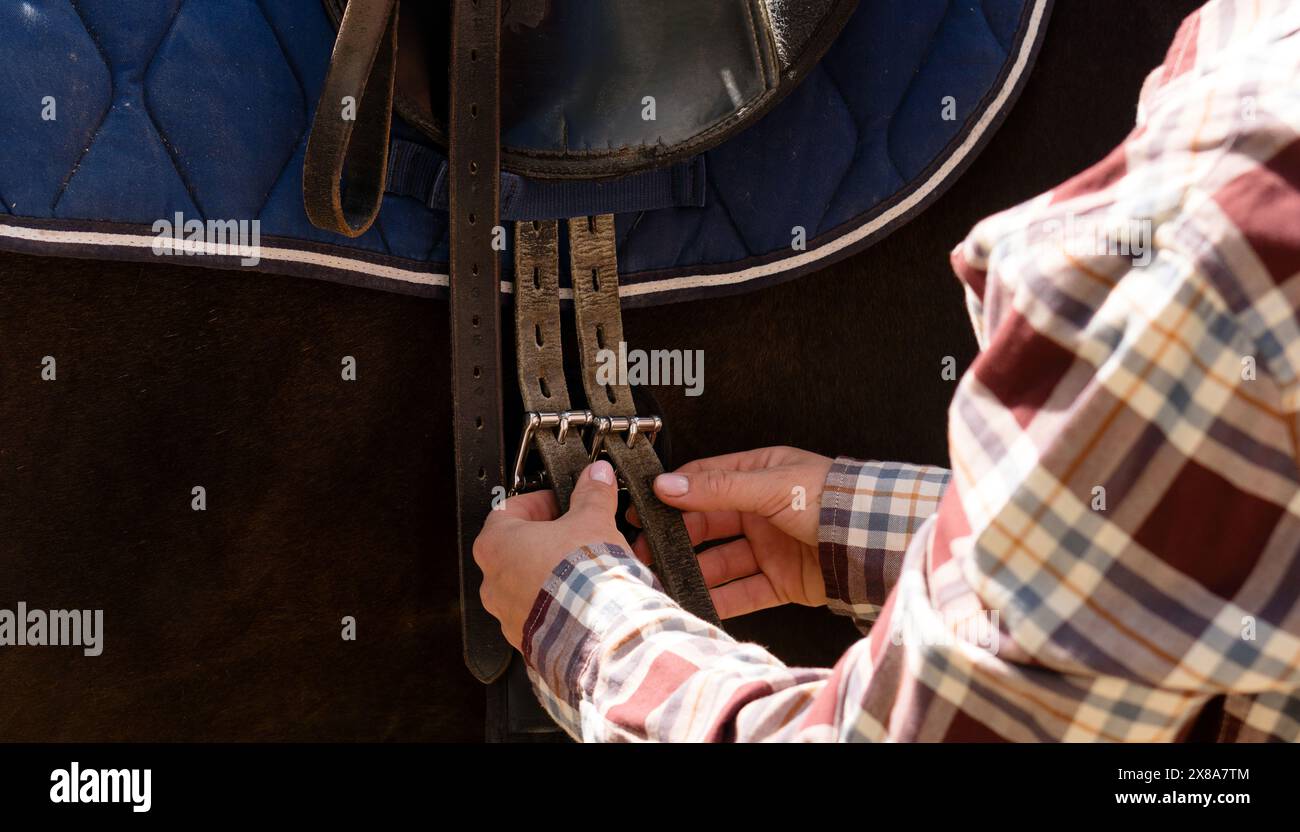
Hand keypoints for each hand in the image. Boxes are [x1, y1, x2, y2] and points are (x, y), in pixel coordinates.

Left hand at [474, 461, 627, 648]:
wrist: (597, 630)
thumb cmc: (582, 577)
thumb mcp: (592, 521)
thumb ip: (592, 495)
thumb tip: (596, 477)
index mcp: (497, 544)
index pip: (508, 510)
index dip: (538, 502)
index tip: (560, 503)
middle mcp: (493, 581)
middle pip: (517, 548)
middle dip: (548, 539)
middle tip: (575, 533)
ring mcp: (507, 613)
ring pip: (528, 584)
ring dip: (553, 573)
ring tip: (585, 568)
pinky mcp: (526, 638)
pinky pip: (540, 614)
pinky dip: (559, 604)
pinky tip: (585, 597)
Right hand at [631, 446, 833, 618]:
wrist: (873, 539)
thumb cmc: (832, 497)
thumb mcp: (769, 484)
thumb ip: (717, 488)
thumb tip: (669, 484)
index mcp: (757, 476)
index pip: (704, 481)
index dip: (673, 494)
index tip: (644, 508)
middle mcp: (760, 511)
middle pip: (707, 525)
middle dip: (675, 538)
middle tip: (645, 549)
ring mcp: (769, 547)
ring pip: (720, 562)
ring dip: (692, 571)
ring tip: (664, 580)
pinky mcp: (781, 581)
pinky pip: (742, 592)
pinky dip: (719, 599)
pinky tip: (697, 602)